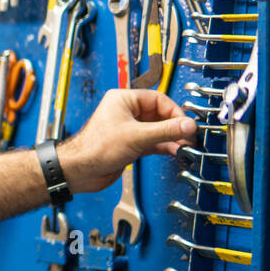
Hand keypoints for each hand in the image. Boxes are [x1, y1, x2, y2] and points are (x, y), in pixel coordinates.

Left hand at [57, 88, 196, 193]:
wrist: (80, 171)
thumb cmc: (95, 148)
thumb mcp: (137, 136)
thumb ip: (165, 131)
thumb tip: (188, 125)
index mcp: (123, 99)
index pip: (158, 99)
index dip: (175, 112)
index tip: (187, 124)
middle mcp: (126, 112)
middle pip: (160, 115)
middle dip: (175, 126)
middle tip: (189, 136)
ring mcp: (129, 129)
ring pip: (158, 130)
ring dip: (172, 137)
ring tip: (186, 145)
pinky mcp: (131, 144)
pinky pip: (153, 141)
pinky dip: (164, 146)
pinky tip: (175, 150)